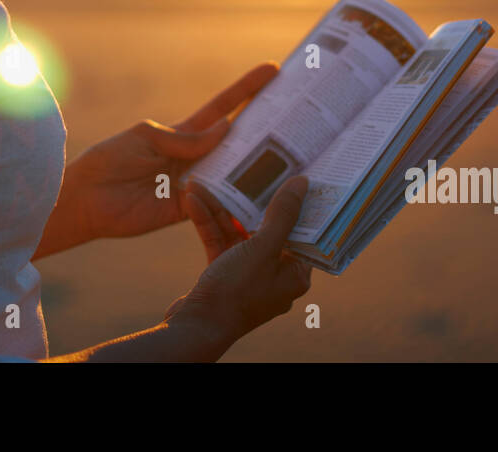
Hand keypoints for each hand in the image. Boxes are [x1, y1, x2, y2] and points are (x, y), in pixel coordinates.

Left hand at [35, 62, 277, 256]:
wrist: (86, 200)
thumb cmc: (109, 160)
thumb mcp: (146, 137)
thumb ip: (185, 138)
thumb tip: (226, 129)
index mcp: (184, 133)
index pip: (223, 107)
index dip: (247, 89)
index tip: (273, 70)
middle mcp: (196, 157)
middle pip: (238, 141)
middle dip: (266, 128)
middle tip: (300, 116)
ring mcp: (196, 184)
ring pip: (235, 174)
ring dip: (260, 166)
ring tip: (295, 155)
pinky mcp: (189, 210)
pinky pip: (219, 204)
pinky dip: (237, 199)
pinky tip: (262, 195)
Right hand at [164, 176, 313, 350]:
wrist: (194, 327)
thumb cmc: (236, 293)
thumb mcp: (262, 248)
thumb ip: (283, 215)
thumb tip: (303, 183)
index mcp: (295, 274)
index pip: (303, 231)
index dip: (296, 202)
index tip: (291, 174)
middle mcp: (275, 275)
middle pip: (268, 227)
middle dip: (252, 199)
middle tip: (249, 170)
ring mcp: (247, 275)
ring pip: (239, 232)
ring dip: (222, 207)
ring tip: (207, 181)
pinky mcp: (223, 274)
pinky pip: (220, 241)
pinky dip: (209, 222)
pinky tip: (193, 199)